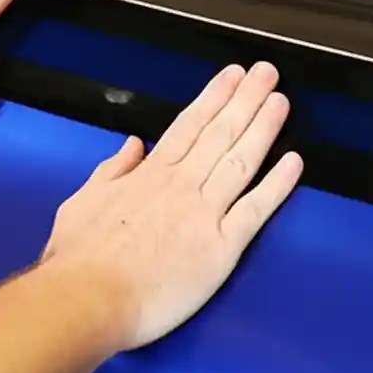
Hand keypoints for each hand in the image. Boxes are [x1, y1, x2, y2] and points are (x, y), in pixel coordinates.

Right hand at [39, 62, 303, 350]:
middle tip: (267, 73)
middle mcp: (181, 186)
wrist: (86, 299)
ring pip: (240, 161)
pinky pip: (255, 210)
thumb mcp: (83, 201)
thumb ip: (112, 170)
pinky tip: (293, 162)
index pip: (189, 125)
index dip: (214, 97)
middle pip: (220, 133)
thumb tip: (133, 145)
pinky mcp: (220, 249)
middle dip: (246, 99)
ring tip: (280, 101)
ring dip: (263, 128)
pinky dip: (276, 185)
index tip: (233, 76)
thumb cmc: (79, 259)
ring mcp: (203, 215)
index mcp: (149, 175)